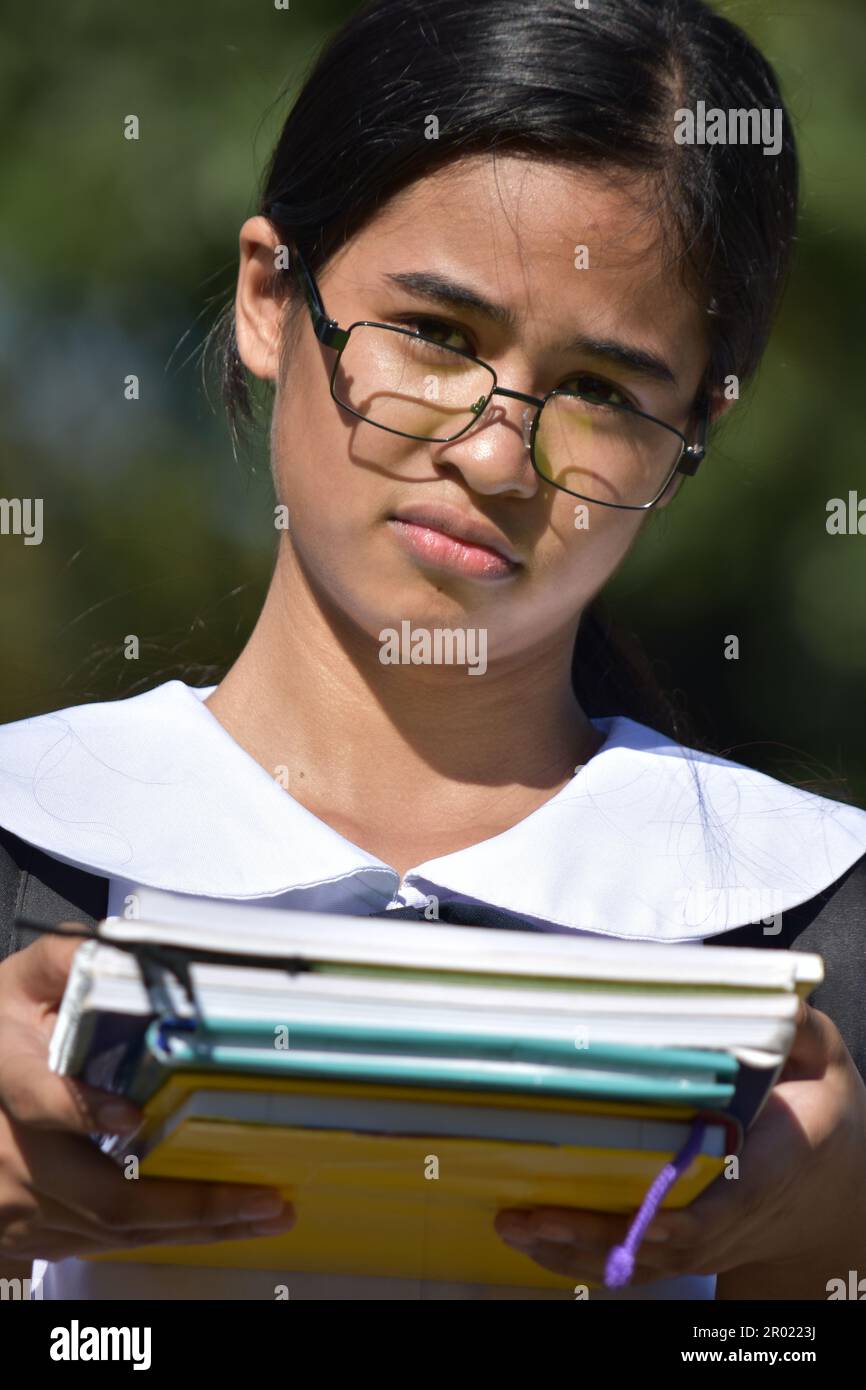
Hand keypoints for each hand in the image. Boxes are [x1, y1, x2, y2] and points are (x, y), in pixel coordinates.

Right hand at [0, 930, 295, 1261]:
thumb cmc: (3, 1027)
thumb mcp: (23, 981)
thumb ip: (67, 960)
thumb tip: (127, 945)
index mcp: (8, 1076)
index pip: (39, 1101)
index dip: (85, 1111)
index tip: (133, 1116)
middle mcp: (12, 1154)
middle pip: (101, 1196)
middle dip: (191, 1203)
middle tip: (264, 1198)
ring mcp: (21, 1204)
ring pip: (112, 1231)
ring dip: (194, 1230)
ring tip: (265, 1215)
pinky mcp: (34, 1231)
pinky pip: (105, 1244)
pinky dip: (168, 1239)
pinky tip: (222, 1228)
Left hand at [493, 1000, 865, 1297]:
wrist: (828, 1182)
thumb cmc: (816, 1111)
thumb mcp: (823, 1064)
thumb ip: (799, 1033)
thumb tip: (778, 1001)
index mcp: (766, 1172)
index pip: (722, 1208)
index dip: (681, 1220)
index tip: (644, 1219)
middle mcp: (731, 1220)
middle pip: (659, 1244)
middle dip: (597, 1233)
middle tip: (535, 1215)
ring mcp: (705, 1244)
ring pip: (637, 1262)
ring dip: (575, 1249)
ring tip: (516, 1225)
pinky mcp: (683, 1250)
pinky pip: (629, 1265)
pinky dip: (580, 1260)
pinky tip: (532, 1243)